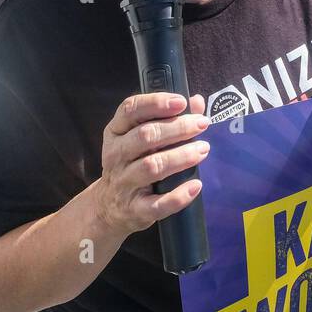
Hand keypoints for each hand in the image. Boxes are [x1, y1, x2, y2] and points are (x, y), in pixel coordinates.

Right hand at [96, 92, 209, 235]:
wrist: (108, 207)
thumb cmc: (131, 164)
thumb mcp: (140, 139)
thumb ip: (169, 118)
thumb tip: (197, 101)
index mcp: (116, 132)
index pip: (130, 110)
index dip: (156, 102)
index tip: (181, 102)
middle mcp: (115, 155)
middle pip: (145, 136)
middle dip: (177, 128)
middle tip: (202, 125)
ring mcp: (123, 183)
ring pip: (152, 166)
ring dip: (181, 156)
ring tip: (203, 149)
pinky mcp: (134, 209)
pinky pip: (157, 204)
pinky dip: (178, 196)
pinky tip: (196, 185)